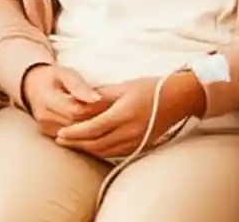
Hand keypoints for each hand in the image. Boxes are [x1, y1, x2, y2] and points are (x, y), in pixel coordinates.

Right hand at [21, 64, 112, 136]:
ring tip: (109, 121)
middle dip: (97, 120)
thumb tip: (97, 99)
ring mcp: (45, 128)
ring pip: (75, 136)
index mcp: (47, 98)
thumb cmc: (54, 78)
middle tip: (115, 115)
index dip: (96, 109)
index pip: (76, 111)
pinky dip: (85, 135)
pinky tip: (97, 129)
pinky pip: (71, 140)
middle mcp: (44, 116)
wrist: (34, 87)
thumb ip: (80, 86)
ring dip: (92, 130)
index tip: (112, 104)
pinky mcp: (48, 135)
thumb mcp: (66, 74)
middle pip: (77, 126)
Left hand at [54, 71, 205, 157]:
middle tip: (60, 140)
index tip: (61, 133)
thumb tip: (79, 101)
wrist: (178, 99)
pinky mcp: (141, 146)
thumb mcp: (124, 86)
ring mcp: (137, 141)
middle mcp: (131, 131)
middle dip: (77, 143)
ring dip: (87, 149)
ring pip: (106, 151)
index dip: (75, 133)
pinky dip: (100, 151)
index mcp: (125, 114)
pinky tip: (91, 147)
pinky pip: (116, 153)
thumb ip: (101, 95)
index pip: (94, 128)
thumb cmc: (151, 88)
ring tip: (71, 144)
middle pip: (97, 143)